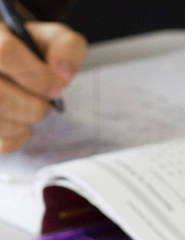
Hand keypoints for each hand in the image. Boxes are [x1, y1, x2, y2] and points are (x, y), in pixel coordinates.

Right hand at [0, 22, 85, 151]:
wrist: (12, 64)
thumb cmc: (31, 51)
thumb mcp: (54, 40)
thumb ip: (67, 48)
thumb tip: (63, 74)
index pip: (5, 52)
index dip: (39, 75)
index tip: (56, 87)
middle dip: (34, 104)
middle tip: (44, 100)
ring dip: (27, 119)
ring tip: (29, 104)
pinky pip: (4, 142)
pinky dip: (20, 135)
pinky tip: (18, 117)